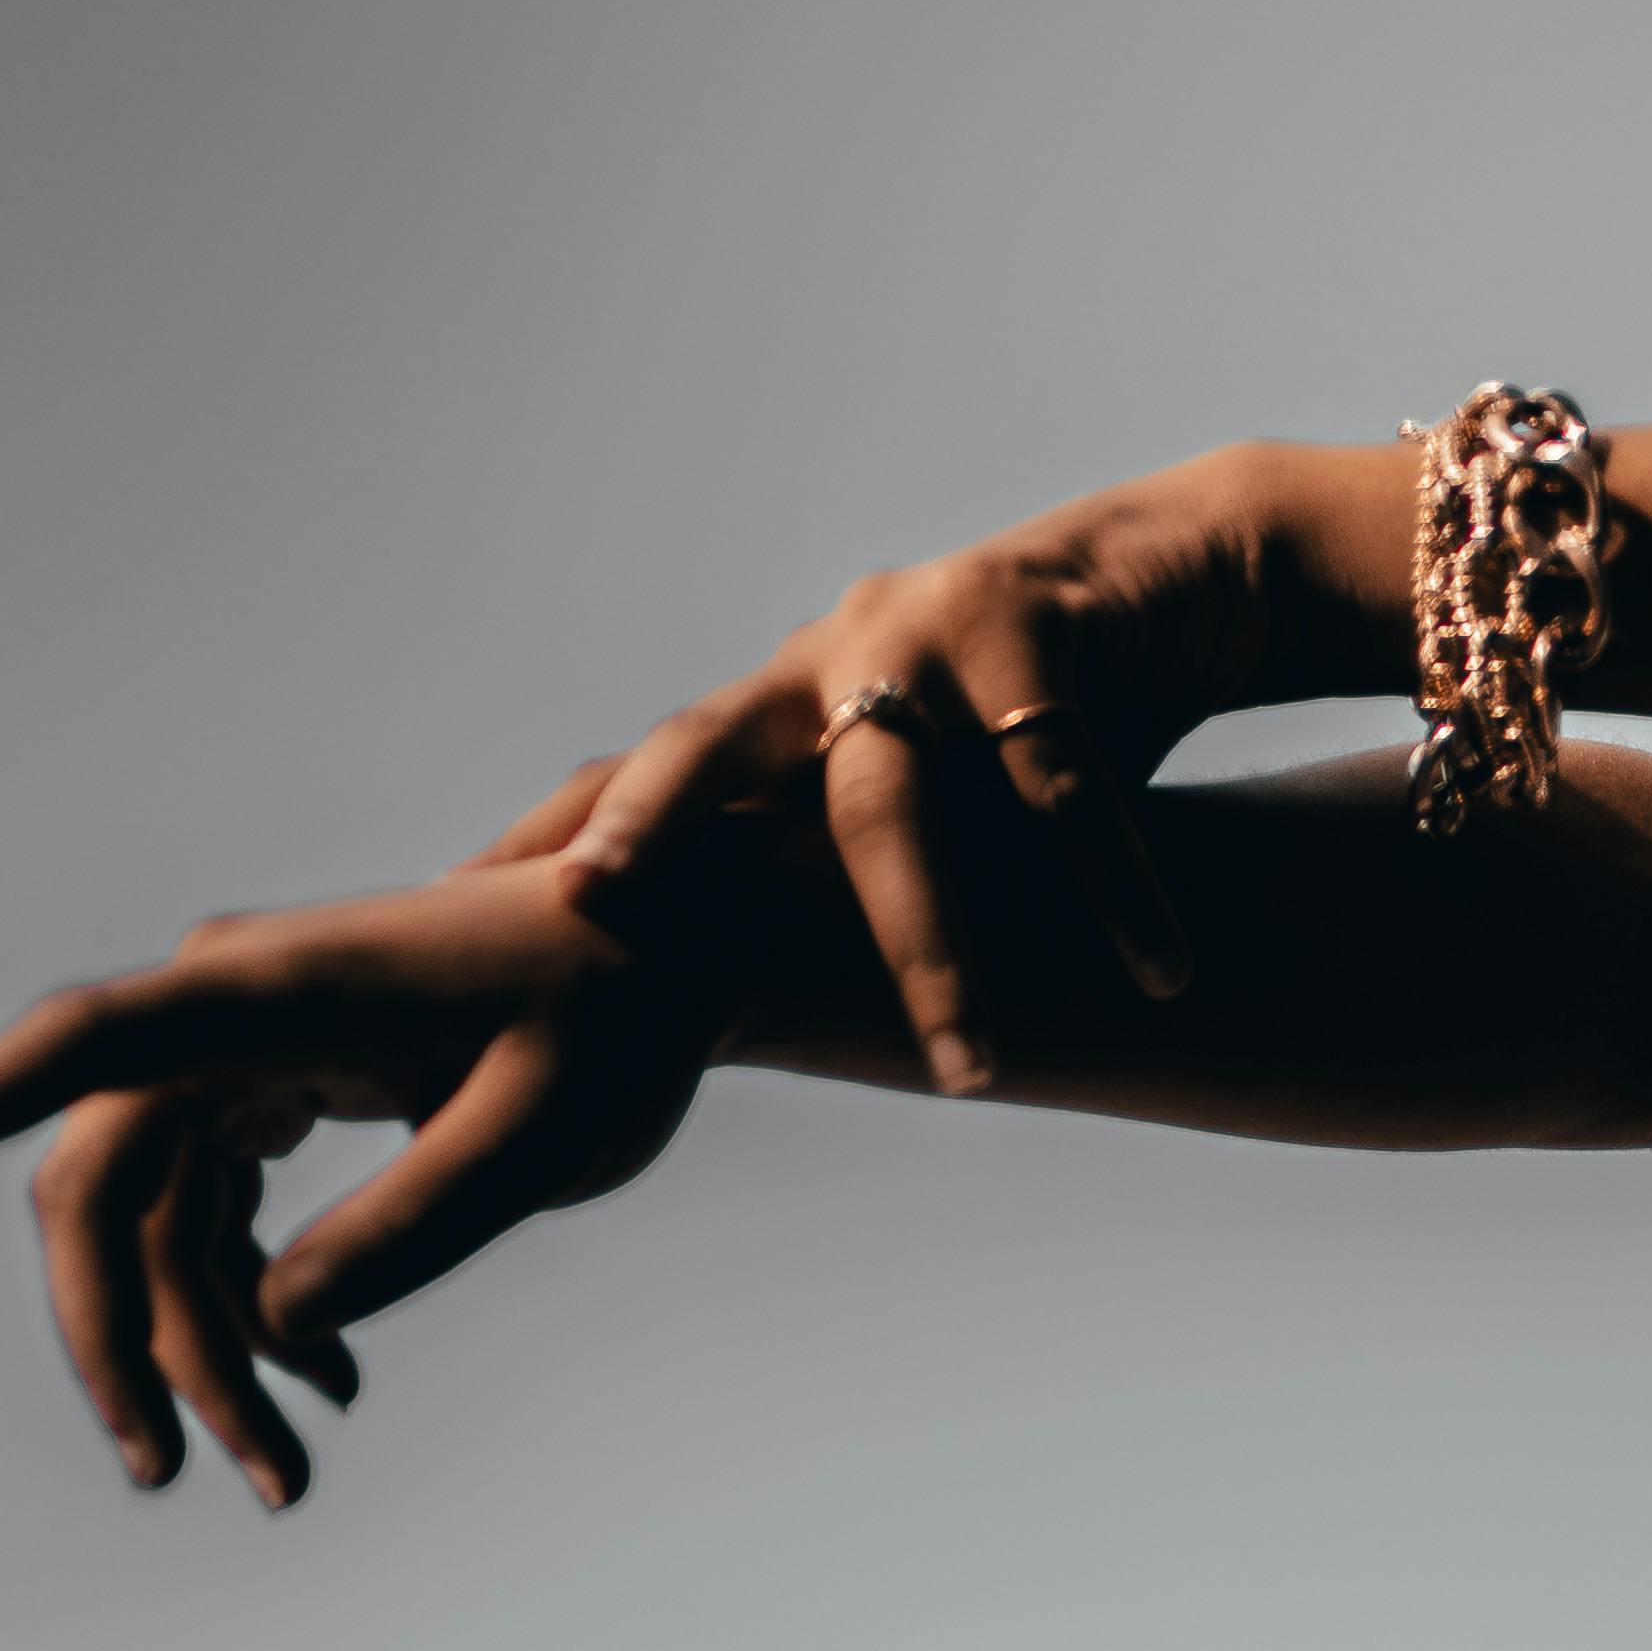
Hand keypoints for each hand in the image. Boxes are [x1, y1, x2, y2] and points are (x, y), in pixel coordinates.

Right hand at [0, 861, 729, 1503]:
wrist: (659, 947)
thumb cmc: (611, 1021)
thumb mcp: (540, 1141)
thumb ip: (413, 1224)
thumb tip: (277, 1322)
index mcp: (273, 993)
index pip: (100, 1043)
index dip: (0, 1089)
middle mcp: (221, 1010)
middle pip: (102, 1188)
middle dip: (125, 1342)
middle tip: (173, 1477)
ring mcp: (231, 1049)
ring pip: (154, 1226)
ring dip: (201, 1358)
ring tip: (287, 1482)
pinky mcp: (263, 1086)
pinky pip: (208, 1218)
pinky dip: (250, 1313)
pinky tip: (323, 1386)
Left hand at [554, 442, 1385, 1095]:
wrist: (1182, 578)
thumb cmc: (1048, 719)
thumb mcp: (935, 791)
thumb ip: (845, 862)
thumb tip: (747, 1001)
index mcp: (786, 705)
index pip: (646, 773)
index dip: (563, 830)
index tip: (469, 899)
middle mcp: (828, 658)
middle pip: (710, 754)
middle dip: (646, 826)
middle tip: (587, 899)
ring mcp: (922, 629)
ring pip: (894, 808)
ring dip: (930, 947)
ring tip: (966, 1072)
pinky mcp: (1033, 619)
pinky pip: (1065, 782)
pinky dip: (1116, 889)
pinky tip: (1159, 976)